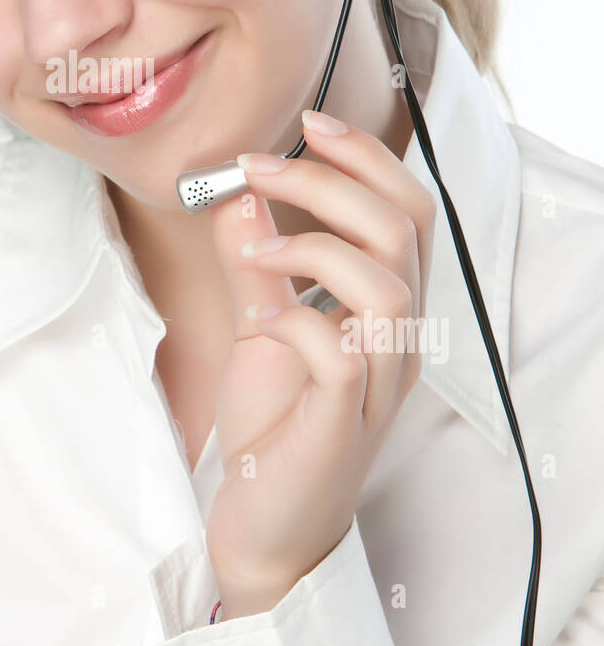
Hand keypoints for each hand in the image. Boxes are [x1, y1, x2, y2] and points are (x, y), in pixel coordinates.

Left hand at [204, 109, 436, 616]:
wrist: (264, 521)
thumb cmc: (276, 423)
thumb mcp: (259, 324)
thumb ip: (254, 262)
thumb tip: (238, 195)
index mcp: (386, 308)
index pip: (408, 210)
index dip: (365, 157)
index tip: (306, 124)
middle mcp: (398, 340)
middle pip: (403, 229)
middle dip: (328, 181)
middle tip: (255, 168)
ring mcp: (378, 383)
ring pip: (390, 285)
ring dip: (315, 245)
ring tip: (252, 249)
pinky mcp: (345, 423)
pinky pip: (342, 355)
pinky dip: (294, 319)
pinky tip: (258, 319)